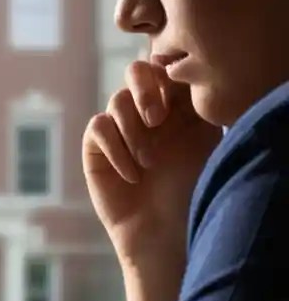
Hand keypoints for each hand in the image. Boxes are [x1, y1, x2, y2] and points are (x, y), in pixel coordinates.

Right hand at [83, 61, 223, 266]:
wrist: (164, 230)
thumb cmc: (191, 189)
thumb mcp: (203, 139)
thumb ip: (193, 101)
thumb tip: (180, 71)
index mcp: (178, 106)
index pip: (167, 69)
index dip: (169, 72)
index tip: (177, 95)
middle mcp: (148, 113)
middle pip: (136, 71)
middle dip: (145, 89)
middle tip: (157, 119)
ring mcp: (120, 130)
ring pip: (117, 100)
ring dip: (134, 130)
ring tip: (149, 163)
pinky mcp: (96, 149)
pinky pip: (98, 128)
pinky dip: (114, 149)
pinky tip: (131, 175)